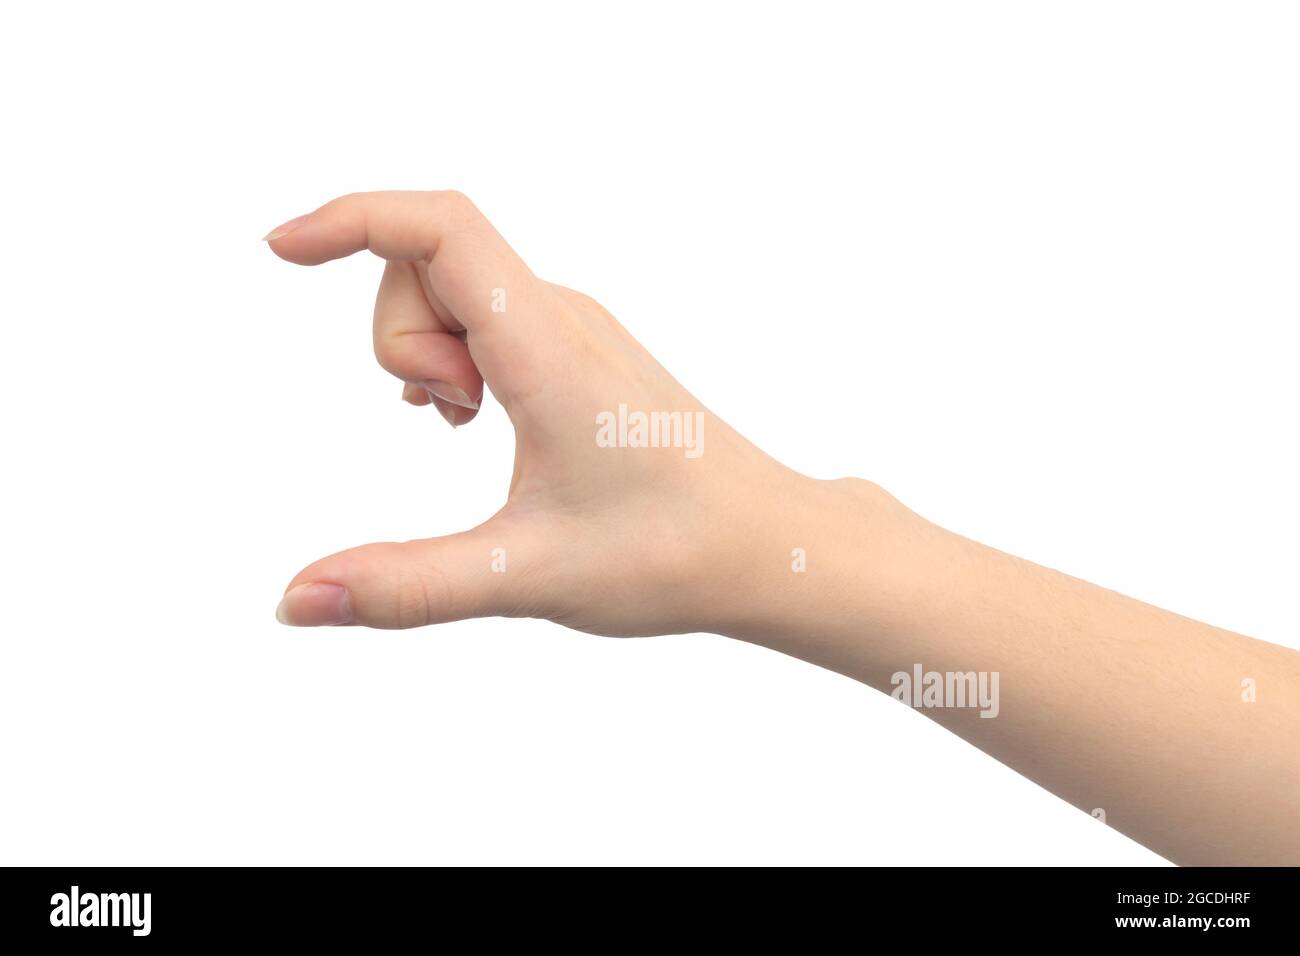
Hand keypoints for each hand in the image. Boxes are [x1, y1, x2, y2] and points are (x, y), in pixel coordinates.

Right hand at [266, 191, 830, 634]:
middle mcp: (562, 316)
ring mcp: (573, 329)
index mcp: (549, 350)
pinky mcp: (577, 350)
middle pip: (428, 265)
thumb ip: (406, 587)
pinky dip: (456, 359)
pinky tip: (479, 419)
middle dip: (399, 341)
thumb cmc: (670, 555)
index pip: (441, 229)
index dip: (351, 219)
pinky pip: (484, 316)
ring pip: (453, 293)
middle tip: (455, 425)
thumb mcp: (525, 574)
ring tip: (476, 429)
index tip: (279, 251)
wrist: (768, 544)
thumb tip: (293, 601)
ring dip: (429, 355)